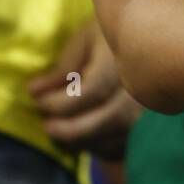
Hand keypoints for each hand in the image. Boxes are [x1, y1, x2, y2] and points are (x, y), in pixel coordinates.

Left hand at [28, 19, 142, 159]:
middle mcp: (143, 86)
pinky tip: (81, 136)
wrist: (149, 39)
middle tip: (46, 125)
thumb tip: (33, 92)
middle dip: (68, 128)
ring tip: (59, 130)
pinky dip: (97, 147)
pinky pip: (120, 147)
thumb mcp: (85, 39)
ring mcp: (149, 109)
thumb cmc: (110, 35)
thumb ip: (62, 67)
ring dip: (81, 141)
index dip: (60, 102)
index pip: (91, 91)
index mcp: (125, 58)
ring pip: (113, 138)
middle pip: (104, 120)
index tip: (38, 99)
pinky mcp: (148, 126)